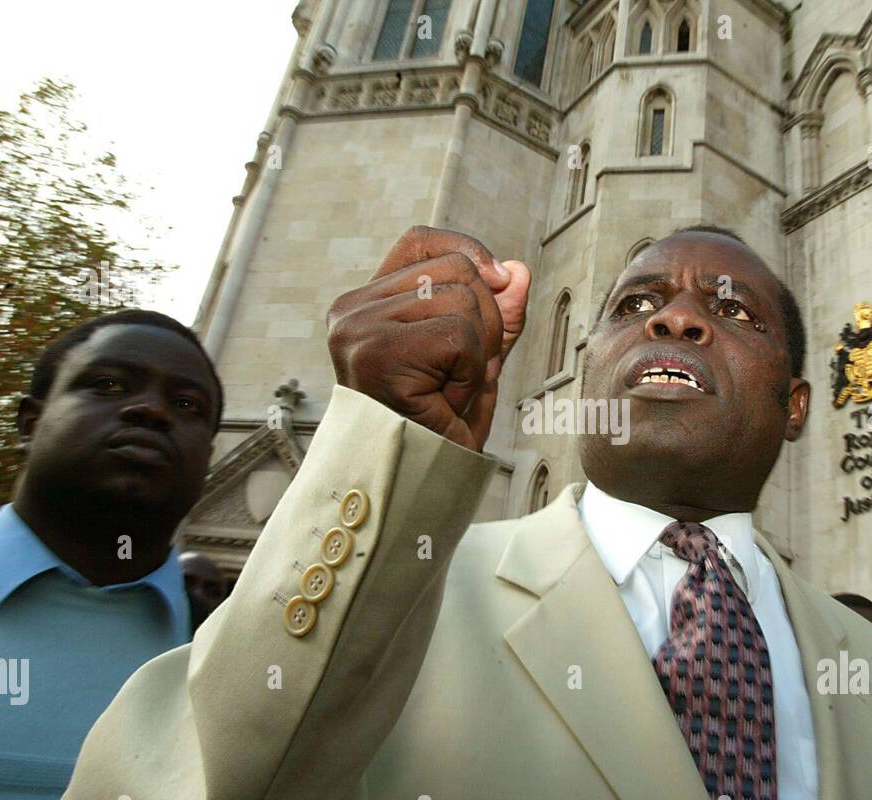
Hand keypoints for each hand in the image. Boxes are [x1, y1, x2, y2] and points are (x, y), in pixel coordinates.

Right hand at [327, 226, 530, 451]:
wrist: (413, 485)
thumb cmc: (436, 428)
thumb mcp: (475, 360)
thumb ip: (495, 316)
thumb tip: (518, 271)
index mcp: (365, 303)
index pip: (421, 242)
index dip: (468, 253)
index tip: (498, 282)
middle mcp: (353, 309)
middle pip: (457, 270)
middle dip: (487, 322)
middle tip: (465, 374)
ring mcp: (360, 329)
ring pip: (465, 302)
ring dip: (479, 355)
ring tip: (450, 390)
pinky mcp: (379, 352)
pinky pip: (461, 337)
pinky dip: (470, 373)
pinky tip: (445, 400)